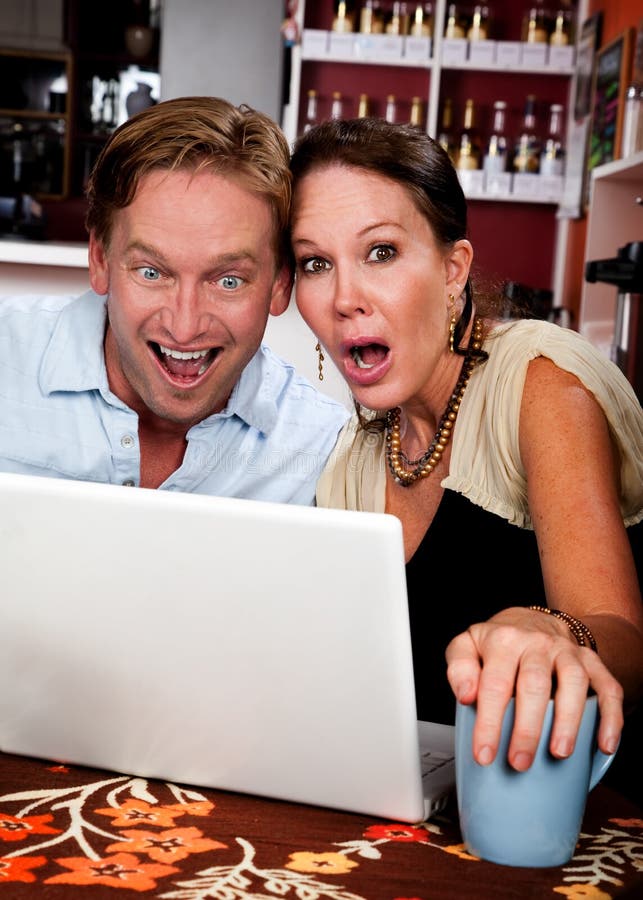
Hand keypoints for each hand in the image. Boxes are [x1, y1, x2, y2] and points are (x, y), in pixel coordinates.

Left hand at [445, 609, 622, 770]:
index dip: (489, 722)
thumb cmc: (499, 643)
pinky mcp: (592, 662)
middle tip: (519, 762)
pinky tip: (605, 743)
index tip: (484, 754)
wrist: (533, 620)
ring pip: (573, 682)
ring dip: (568, 720)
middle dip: (527, 728)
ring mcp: (567, 651)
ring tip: (559, 753)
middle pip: (534, 684)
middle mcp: (537, 643)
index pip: (495, 684)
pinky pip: (608, 687)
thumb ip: (459, 668)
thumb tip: (465, 695)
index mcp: (503, 641)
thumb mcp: (467, 646)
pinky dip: (611, 716)